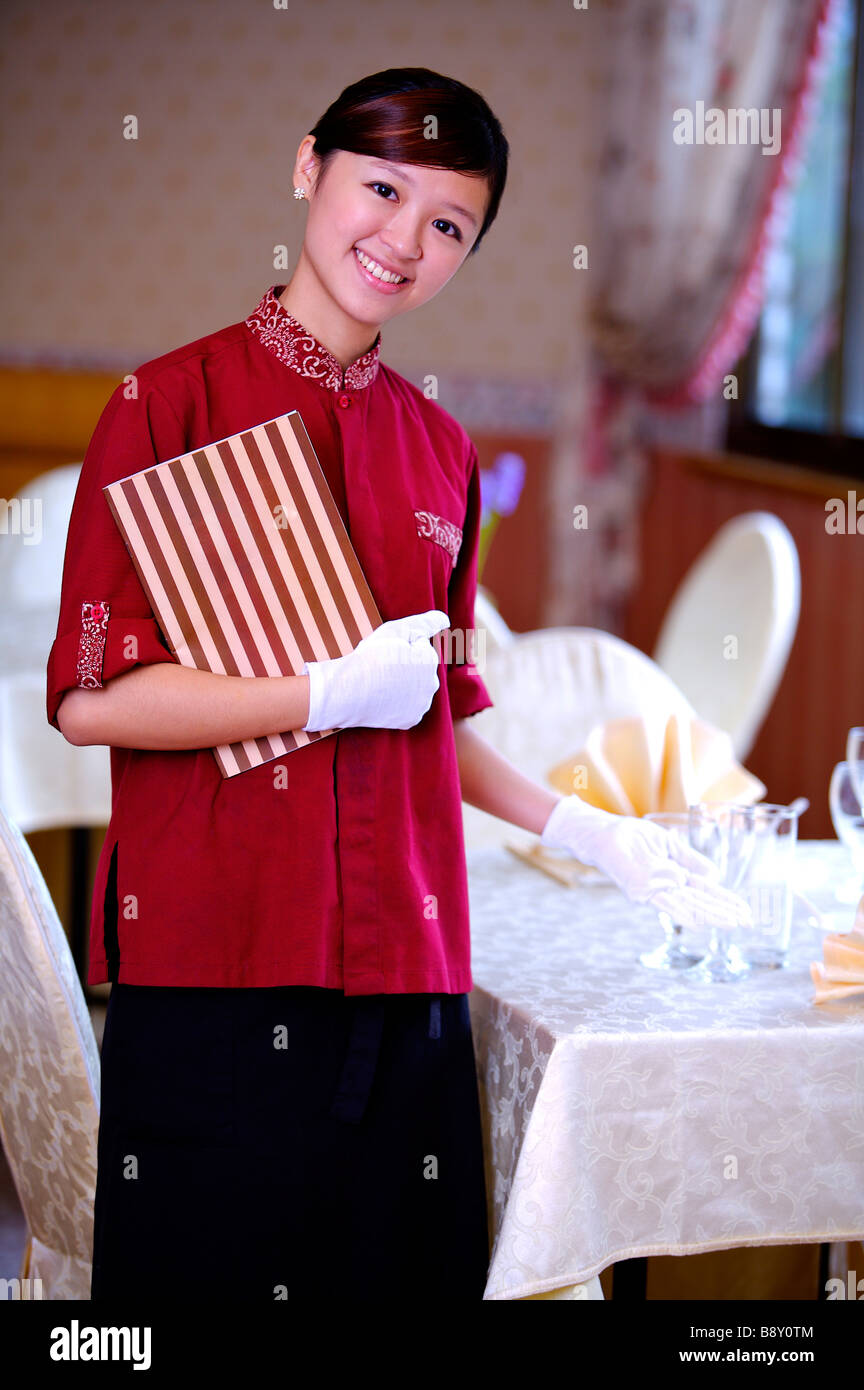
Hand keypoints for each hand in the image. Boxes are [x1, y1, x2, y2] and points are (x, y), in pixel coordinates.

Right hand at [302, 610, 449, 731]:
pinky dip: (398, 703)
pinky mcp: (411, 720)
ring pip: (415, 687)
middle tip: (382, 667)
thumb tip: (445, 620)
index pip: (420, 645)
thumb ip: (426, 623)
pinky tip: (384, 698)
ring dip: (404, 683)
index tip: (385, 652)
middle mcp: (432, 684)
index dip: (400, 645)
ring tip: (381, 682)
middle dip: (406, 665)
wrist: (347, 692)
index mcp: (430, 660)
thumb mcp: (397, 630)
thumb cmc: (370, 658)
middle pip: (420, 668)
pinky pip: (408, 706)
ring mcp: (422, 704)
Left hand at [540, 795, 753, 930]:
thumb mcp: (669, 846)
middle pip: (701, 902)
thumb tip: (716, 877)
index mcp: (675, 876)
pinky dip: (683, 911)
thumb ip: (691, 861)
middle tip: (747, 923)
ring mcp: (654, 890)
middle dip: (724, 912)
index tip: (746, 913)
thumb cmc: (632, 838)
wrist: (604, 833)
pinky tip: (700, 921)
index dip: (726, 902)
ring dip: (711, 915)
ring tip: (732, 924)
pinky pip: (665, 901)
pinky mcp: (640, 889)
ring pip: (688, 906)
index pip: (706, 892)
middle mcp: (666, 887)